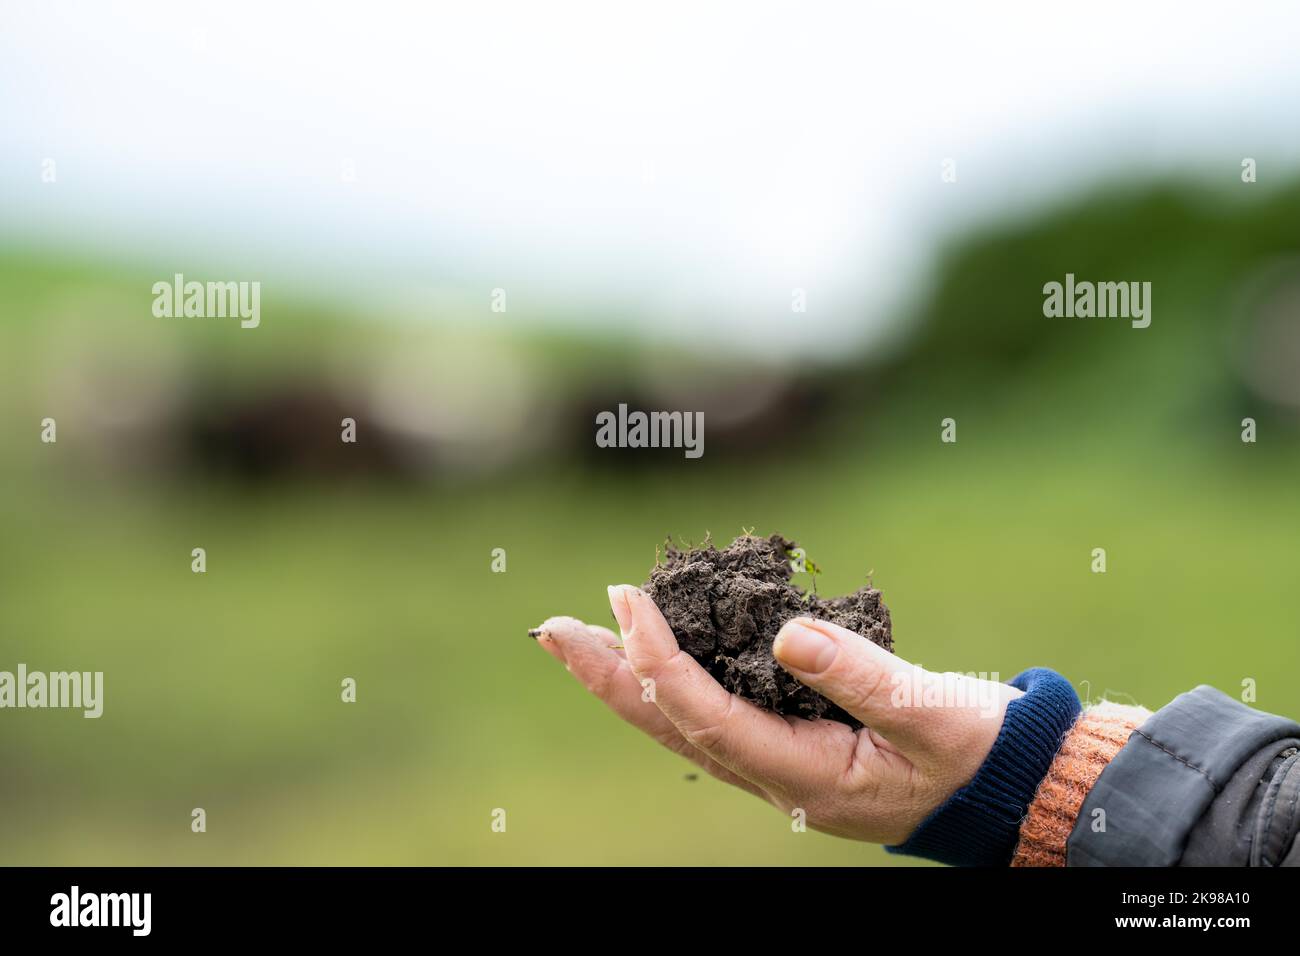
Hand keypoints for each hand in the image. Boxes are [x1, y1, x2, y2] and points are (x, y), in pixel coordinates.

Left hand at [533, 584, 1021, 843]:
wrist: (1007, 787)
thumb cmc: (977, 752)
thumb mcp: (933, 714)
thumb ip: (863, 677)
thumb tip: (787, 634)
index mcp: (804, 776)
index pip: (706, 716)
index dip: (659, 659)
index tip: (626, 599)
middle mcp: (776, 776)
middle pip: (669, 726)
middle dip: (609, 676)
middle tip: (552, 630)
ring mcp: (777, 763)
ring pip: (682, 721)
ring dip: (628, 677)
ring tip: (579, 634)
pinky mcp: (789, 742)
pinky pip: (712, 710)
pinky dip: (672, 676)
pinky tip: (655, 646)